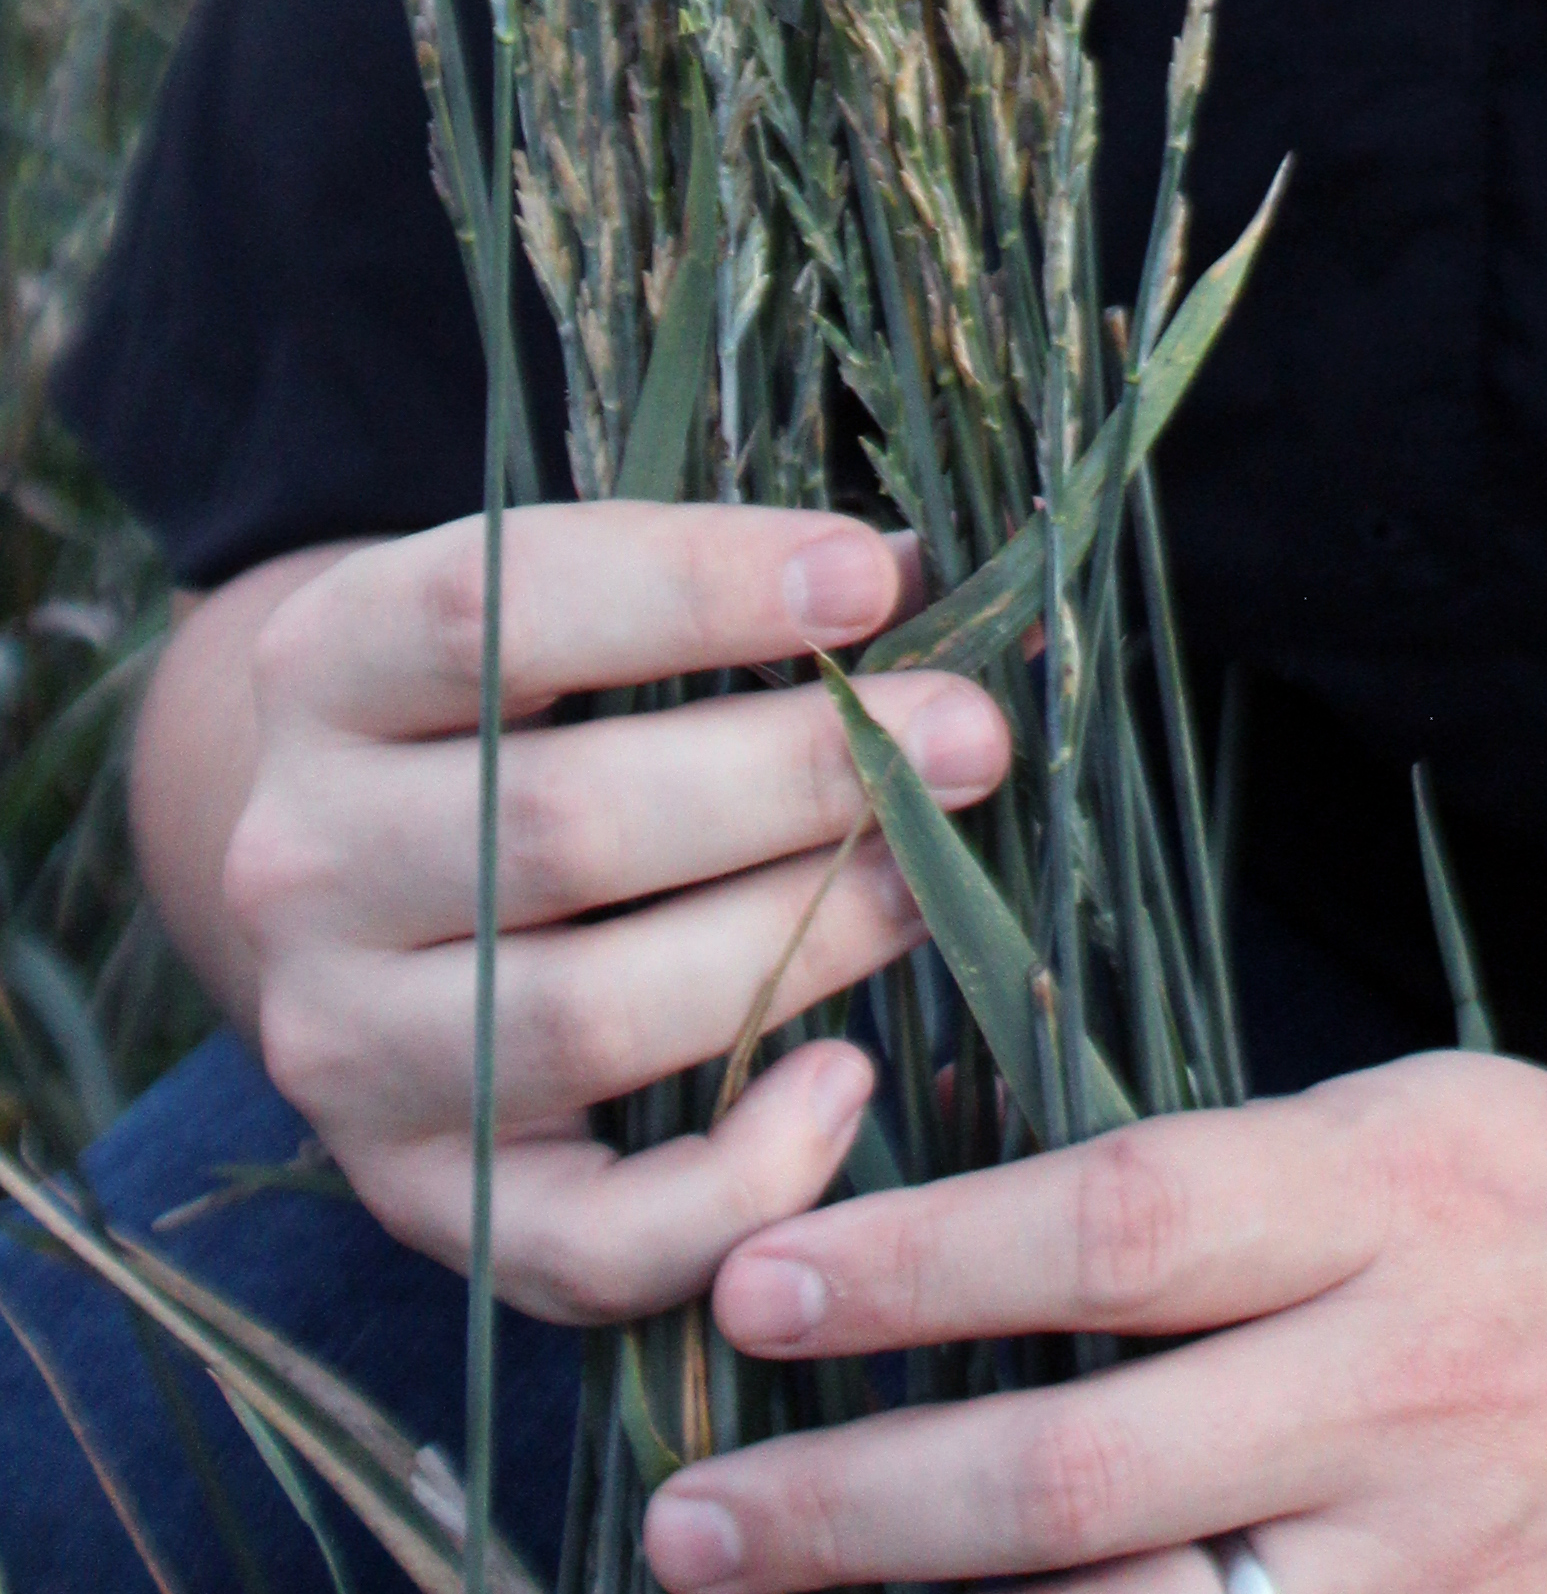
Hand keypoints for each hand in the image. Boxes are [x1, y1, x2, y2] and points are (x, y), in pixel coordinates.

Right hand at [221, 503, 1012, 1321]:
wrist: (355, 880)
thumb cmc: (527, 706)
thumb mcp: (581, 608)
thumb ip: (743, 594)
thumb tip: (960, 584)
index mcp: (332, 663)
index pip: (489, 609)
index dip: (690, 586)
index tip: (872, 577)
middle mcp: (304, 861)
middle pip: (560, 824)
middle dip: (795, 779)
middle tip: (968, 741)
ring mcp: (343, 1048)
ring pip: (582, 1021)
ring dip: (794, 948)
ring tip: (935, 885)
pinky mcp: (418, 1201)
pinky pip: (577, 1242)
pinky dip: (728, 1183)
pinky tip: (843, 1086)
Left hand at [643, 1050, 1546, 1593]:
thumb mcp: (1441, 1122)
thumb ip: (1240, 1178)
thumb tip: (987, 1232)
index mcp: (1397, 1191)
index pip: (1110, 1227)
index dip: (916, 1265)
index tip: (755, 1287)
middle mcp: (1406, 1384)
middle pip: (1080, 1474)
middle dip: (850, 1506)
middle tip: (681, 1516)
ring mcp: (1438, 1568)